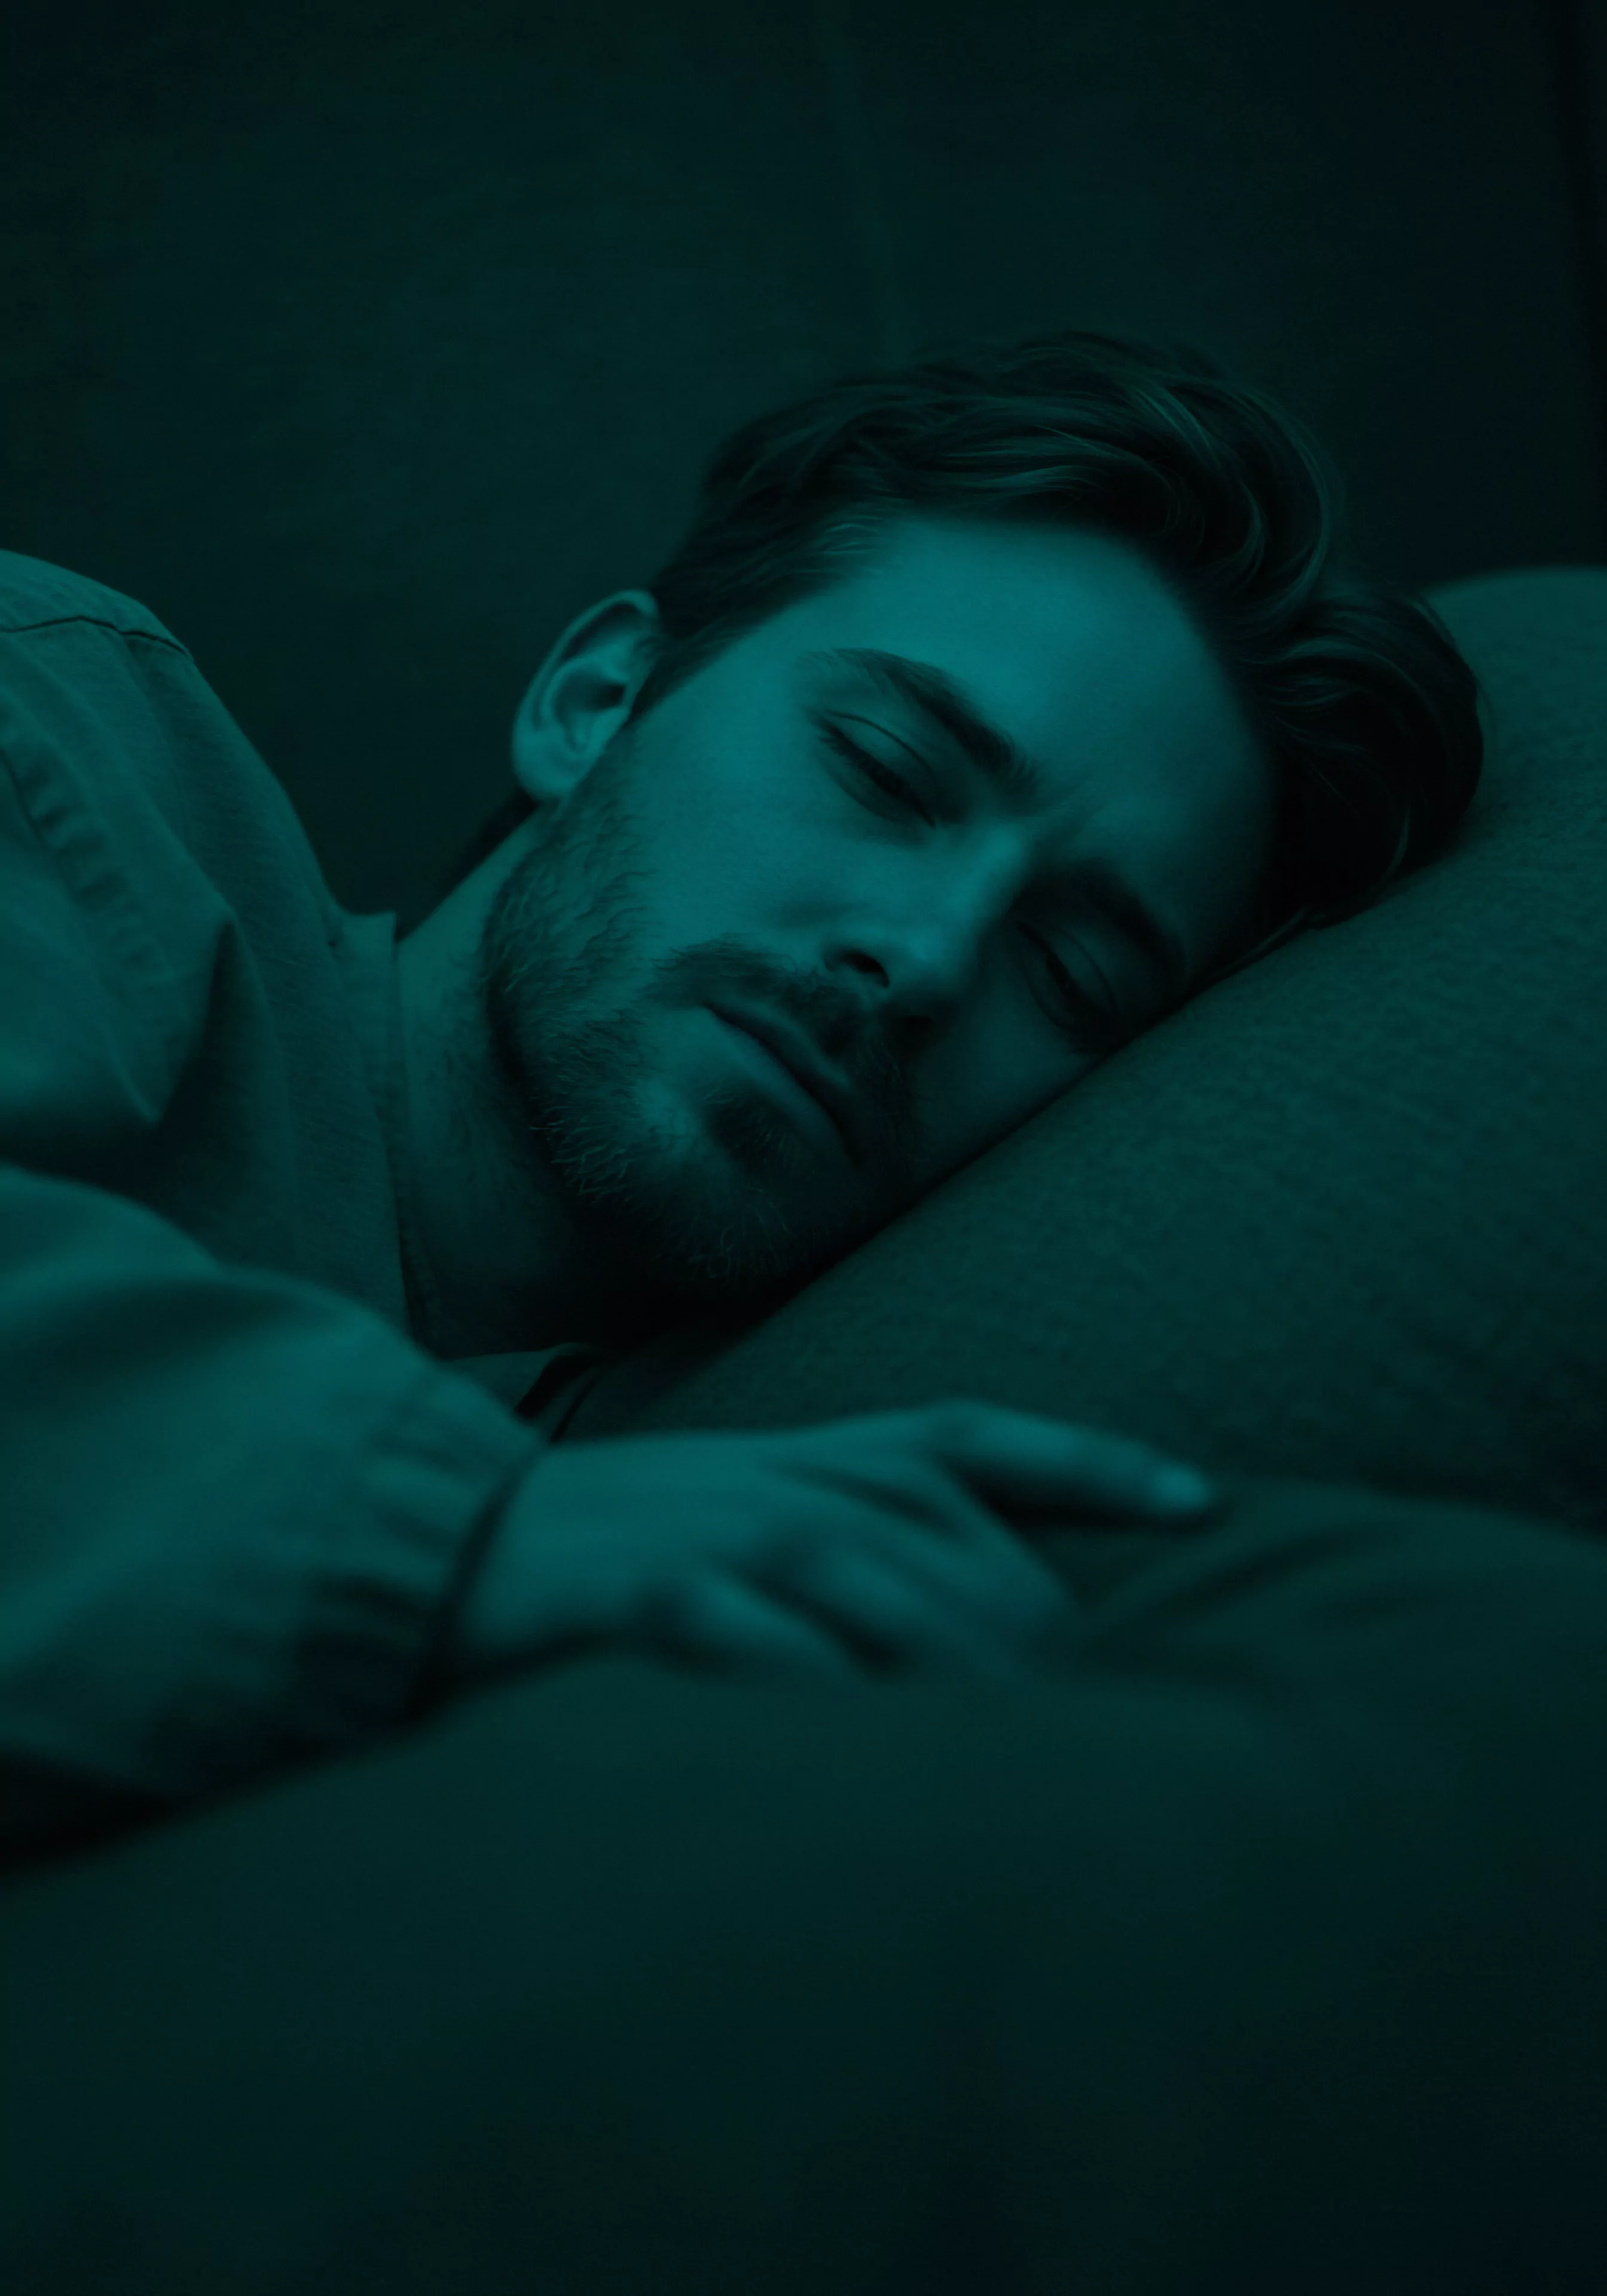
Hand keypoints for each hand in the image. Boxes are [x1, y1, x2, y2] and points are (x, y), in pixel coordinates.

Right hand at [439, 1398, 1220, 1688]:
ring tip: (1040, 1732)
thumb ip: (855, 1537)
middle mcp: (785, 1480)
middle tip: (1124, 1701)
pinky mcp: (644, 1593)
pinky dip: (814, 1679)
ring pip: (870, 1578)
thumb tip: (973, 1611)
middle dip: (1040, 1613)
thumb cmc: (620, 1547)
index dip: (1094, 1463)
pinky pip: (748, 1636)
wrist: (443, 1541)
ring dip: (958, 1651)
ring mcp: (716, 1532)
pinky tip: (866, 1731)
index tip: (1201, 1500)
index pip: (979, 1440)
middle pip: (952, 1532)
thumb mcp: (748, 1510)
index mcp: (817, 1456)